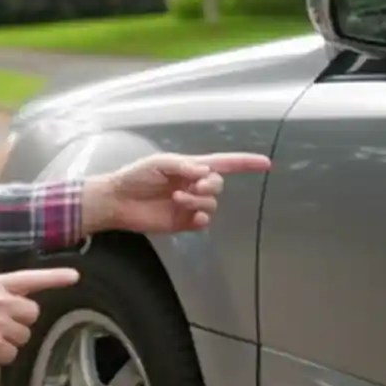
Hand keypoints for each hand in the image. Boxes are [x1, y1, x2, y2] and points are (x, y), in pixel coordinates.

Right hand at [0, 268, 79, 377]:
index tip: (75, 277)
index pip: (30, 278)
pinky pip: (12, 354)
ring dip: (10, 341)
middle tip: (0, 325)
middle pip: (32, 312)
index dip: (55, 278)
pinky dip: (1, 356)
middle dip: (21, 321)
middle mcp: (0, 302)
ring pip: (24, 336)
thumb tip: (13, 299)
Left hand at [83, 152, 271, 234]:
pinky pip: (204, 220)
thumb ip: (184, 166)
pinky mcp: (184, 222)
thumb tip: (205, 172)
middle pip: (219, 184)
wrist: (119, 200)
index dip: (245, 163)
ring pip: (212, 203)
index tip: (266, 163)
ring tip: (176, 198)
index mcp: (191, 167)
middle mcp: (194, 185)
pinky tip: (189, 214)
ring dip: (198, 200)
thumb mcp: (160, 162)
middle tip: (192, 185)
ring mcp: (190, 204)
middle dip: (210, 184)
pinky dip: (200, 216)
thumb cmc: (136, 176)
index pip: (224, 163)